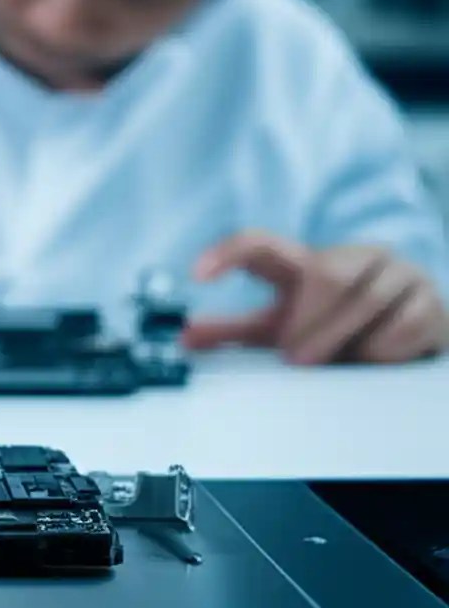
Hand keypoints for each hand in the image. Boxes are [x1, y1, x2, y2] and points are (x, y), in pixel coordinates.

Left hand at [183, 232, 448, 364]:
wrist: (406, 333)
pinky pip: (405, 321)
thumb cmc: (332, 326)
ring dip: (339, 336)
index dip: (228, 253)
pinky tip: (371, 359)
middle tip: (292, 358)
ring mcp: (396, 274)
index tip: (197, 273)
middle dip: (307, 319)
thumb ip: (234, 331)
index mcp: (306, 261)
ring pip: (367, 296)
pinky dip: (383, 347)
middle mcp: (352, 257)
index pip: (261, 244)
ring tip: (322, 363)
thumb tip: (183, 338)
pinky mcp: (429, 301)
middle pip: (324, 272)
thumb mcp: (282, 327)